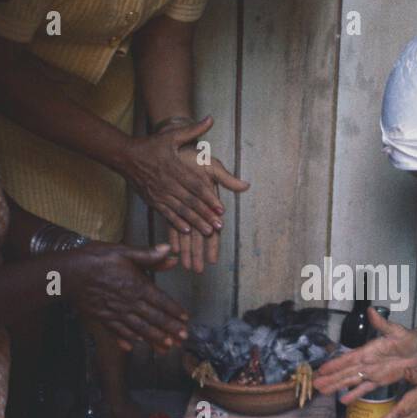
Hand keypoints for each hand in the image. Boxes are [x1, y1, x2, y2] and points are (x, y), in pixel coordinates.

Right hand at [62, 242, 188, 353]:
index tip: (185, 319)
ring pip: (139, 328)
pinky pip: (117, 331)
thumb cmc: (96, 259)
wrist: (69, 273)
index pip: (161, 301)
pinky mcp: (102, 318)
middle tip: (183, 338)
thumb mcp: (124, 251)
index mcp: (137, 286)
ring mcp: (116, 312)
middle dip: (171, 329)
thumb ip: (149, 255)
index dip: (175, 311)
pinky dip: (126, 340)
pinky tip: (133, 346)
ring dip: (154, 338)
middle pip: (154, 318)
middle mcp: (129, 302)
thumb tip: (170, 251)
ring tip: (166, 347)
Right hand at [125, 116, 248, 244]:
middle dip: (205, 215)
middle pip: (190, 202)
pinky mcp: (152, 200)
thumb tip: (211, 118)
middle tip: (219, 226)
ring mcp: (159, 193)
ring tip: (208, 231)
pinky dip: (176, 223)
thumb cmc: (152, 145)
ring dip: (195, 222)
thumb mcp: (172, 135)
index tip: (221, 208)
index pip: (195, 186)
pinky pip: (166, 214)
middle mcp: (168, 182)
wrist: (125, 156)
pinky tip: (187, 231)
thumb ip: (193, 130)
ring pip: (180, 210)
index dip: (209, 198)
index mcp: (175, 167)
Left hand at [165, 139, 247, 269]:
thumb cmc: (195, 157)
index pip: (212, 229)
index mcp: (209, 203)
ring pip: (185, 234)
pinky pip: (171, 224)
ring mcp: (184, 208)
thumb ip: (226, 179)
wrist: (174, 146)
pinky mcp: (170, 204)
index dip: (212, 245)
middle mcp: (197, 208)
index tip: (213, 260)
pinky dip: (173, 238)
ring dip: (187, 251)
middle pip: (198, 236)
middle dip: (198, 253)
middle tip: (198, 270)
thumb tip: (245, 186)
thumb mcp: (212, 166)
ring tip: (187, 267)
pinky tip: (173, 251)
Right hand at [313, 308, 416, 398]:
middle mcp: (366, 363)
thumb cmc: (406, 338)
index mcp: (367, 351)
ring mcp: (371, 373)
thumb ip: (381, 324)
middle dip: (330, 378)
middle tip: (315, 384)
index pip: (347, 359)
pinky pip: (365, 389)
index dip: (334, 365)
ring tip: (322, 392)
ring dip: (337, 386)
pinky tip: (344, 401)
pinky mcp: (379, 381)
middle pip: (344, 372)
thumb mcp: (395, 330)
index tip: (321, 369)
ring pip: (351, 381)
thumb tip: (371, 310)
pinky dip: (354, 394)